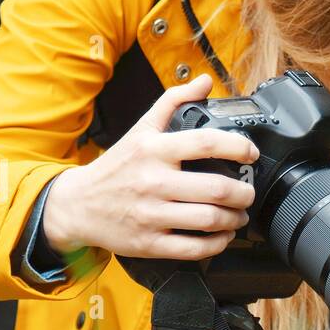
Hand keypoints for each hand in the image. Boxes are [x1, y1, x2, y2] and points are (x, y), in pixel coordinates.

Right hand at [42, 73, 258, 260]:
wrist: (77, 205)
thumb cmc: (116, 168)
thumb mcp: (140, 130)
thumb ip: (173, 102)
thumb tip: (205, 82)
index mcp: (154, 150)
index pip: (206, 143)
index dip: (238, 147)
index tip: (251, 153)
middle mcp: (153, 181)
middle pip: (217, 189)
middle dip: (244, 193)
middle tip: (248, 192)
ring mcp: (151, 215)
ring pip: (210, 220)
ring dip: (235, 219)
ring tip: (239, 215)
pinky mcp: (150, 243)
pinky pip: (194, 248)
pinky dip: (218, 243)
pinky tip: (223, 235)